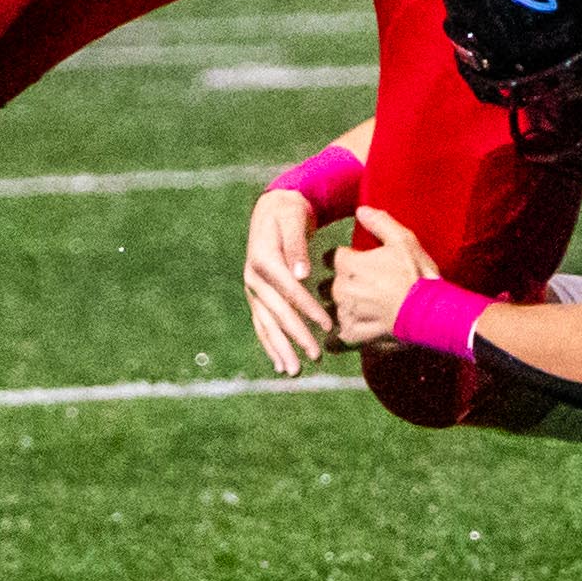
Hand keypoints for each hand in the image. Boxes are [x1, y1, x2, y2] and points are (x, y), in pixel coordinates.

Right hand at [243, 187, 336, 376]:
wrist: (272, 209)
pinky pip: (262, 323)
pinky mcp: (257, 296)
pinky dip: (271, 344)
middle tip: (316, 357)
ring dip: (281, 349)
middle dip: (296, 336)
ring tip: (295, 371)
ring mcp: (253, 289)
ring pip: (266, 324)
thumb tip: (302, 274)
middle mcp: (253, 277)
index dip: (308, 308)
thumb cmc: (289, 212)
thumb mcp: (294, 219)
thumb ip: (297, 245)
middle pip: (277, 312)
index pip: (289, 289)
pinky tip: (280, 364)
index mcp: (264, 259)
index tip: (328, 325)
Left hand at [326, 205, 440, 346]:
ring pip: (338, 306)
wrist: (431, 311)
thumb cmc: (416, 274)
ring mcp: (350, 314)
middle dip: (346, 282)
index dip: (349, 257)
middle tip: (369, 283)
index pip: (336, 257)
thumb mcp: (402, 240)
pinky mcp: (357, 334)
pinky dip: (349, 329)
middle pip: (334, 283)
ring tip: (368, 303)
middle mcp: (344, 290)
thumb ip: (380, 223)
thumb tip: (360, 210)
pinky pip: (344, 331)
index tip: (361, 261)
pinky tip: (361, 324)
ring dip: (347, 305)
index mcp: (350, 266)